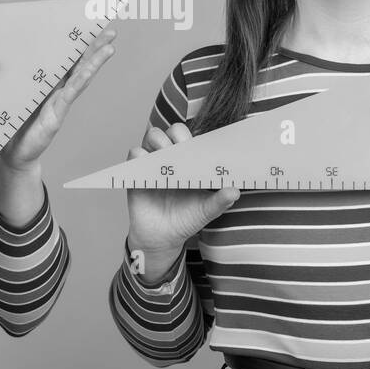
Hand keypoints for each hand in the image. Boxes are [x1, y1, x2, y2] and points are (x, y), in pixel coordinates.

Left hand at [0, 26, 117, 172]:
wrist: (8, 153)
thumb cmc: (6, 124)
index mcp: (42, 80)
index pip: (60, 56)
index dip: (72, 40)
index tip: (84, 23)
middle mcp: (54, 88)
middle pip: (78, 62)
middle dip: (94, 46)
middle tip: (109, 29)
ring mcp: (58, 100)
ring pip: (81, 76)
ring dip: (95, 61)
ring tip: (110, 47)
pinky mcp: (56, 114)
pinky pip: (71, 94)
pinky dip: (81, 80)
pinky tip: (91, 69)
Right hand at [125, 122, 239, 258]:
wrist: (162, 238)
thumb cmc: (187, 219)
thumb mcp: (206, 210)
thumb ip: (220, 201)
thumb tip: (235, 191)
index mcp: (191, 162)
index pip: (194, 138)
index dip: (196, 136)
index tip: (198, 144)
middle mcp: (173, 157)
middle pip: (173, 130)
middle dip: (177, 134)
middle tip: (181, 148)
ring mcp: (154, 162)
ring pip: (152, 135)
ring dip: (158, 140)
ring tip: (164, 155)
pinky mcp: (136, 171)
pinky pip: (134, 154)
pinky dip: (140, 156)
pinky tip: (148, 167)